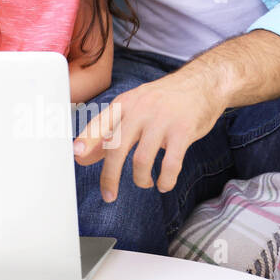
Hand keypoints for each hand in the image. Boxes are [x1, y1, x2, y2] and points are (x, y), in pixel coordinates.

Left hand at [72, 67, 224, 201]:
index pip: (100, 124)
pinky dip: (165, 180)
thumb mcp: (134, 108)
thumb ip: (111, 131)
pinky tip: (164, 184)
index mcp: (125, 104)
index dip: (87, 141)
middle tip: (109, 195)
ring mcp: (162, 121)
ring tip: (144, 183)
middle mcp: (140, 110)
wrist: (202, 84)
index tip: (76, 157)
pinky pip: (170, 164)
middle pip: (117, 148)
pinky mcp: (183, 131)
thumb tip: (83, 156)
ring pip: (141, 160)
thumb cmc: (163, 101)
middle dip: (110, 176)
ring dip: (141, 179)